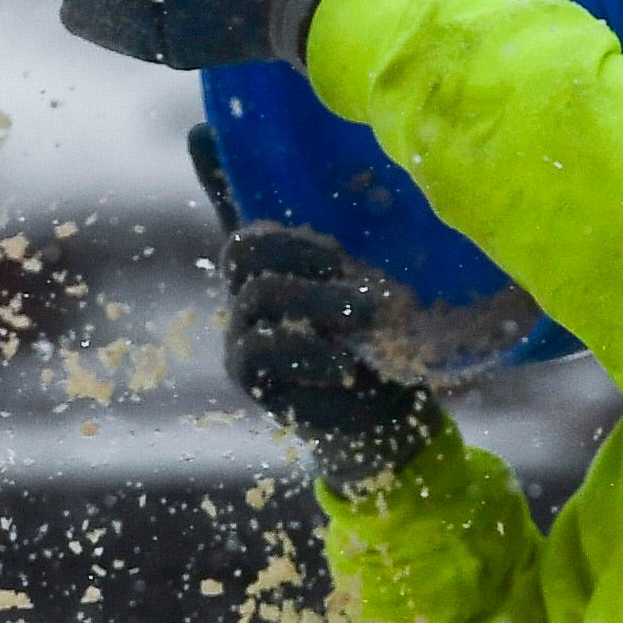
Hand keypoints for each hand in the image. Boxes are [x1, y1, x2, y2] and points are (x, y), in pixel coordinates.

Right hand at [221, 221, 442, 493]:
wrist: (378, 409)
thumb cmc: (377, 340)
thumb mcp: (371, 295)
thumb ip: (360, 265)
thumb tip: (381, 213)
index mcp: (274, 270)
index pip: (255, 235)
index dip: (292, 235)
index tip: (340, 253)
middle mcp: (247, 297)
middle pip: (245, 252)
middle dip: (300, 254)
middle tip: (347, 273)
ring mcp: (241, 335)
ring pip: (258, 294)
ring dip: (316, 300)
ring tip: (366, 314)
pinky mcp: (247, 375)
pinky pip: (258, 350)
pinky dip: (307, 353)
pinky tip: (344, 367)